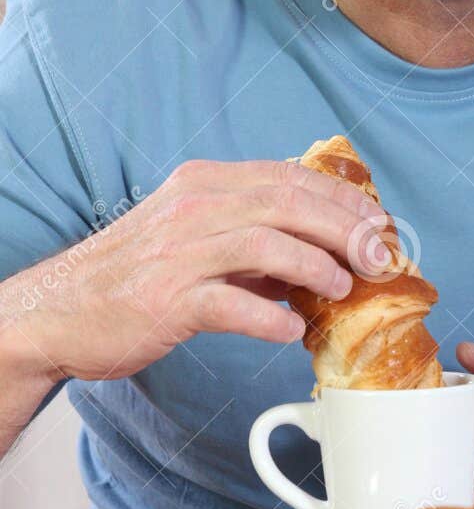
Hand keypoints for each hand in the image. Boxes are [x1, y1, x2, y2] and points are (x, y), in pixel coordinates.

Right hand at [1, 157, 389, 385]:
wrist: (60, 310)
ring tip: (341, 290)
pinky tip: (290, 331)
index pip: (290, 177)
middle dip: (345, 229)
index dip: (342, 200)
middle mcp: (194, 208)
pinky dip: (269, 318)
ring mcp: (179, 252)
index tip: (378, 224)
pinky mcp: (166, 300)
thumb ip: (253, 240)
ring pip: (266, 244)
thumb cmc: (135, 276)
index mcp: (206, 184)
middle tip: (378, 259)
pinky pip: (230, 304)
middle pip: (288, 204)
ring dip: (316, 267)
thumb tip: (320, 255)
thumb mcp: (196, 237)